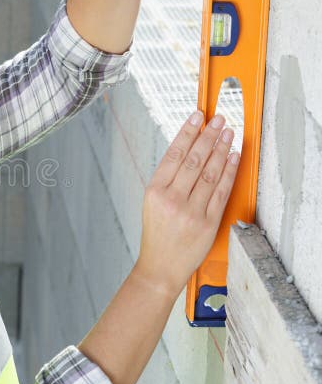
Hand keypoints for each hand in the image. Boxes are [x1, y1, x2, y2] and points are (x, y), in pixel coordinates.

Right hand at [135, 111, 239, 295]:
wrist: (160, 266)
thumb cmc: (157, 234)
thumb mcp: (151, 203)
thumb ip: (167, 179)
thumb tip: (187, 151)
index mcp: (154, 191)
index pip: (174, 155)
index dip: (187, 133)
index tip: (197, 117)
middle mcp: (172, 199)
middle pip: (194, 160)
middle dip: (208, 136)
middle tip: (218, 120)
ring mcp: (191, 211)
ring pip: (210, 172)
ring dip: (221, 149)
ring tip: (228, 133)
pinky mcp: (208, 222)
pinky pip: (222, 191)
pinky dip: (229, 171)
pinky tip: (233, 157)